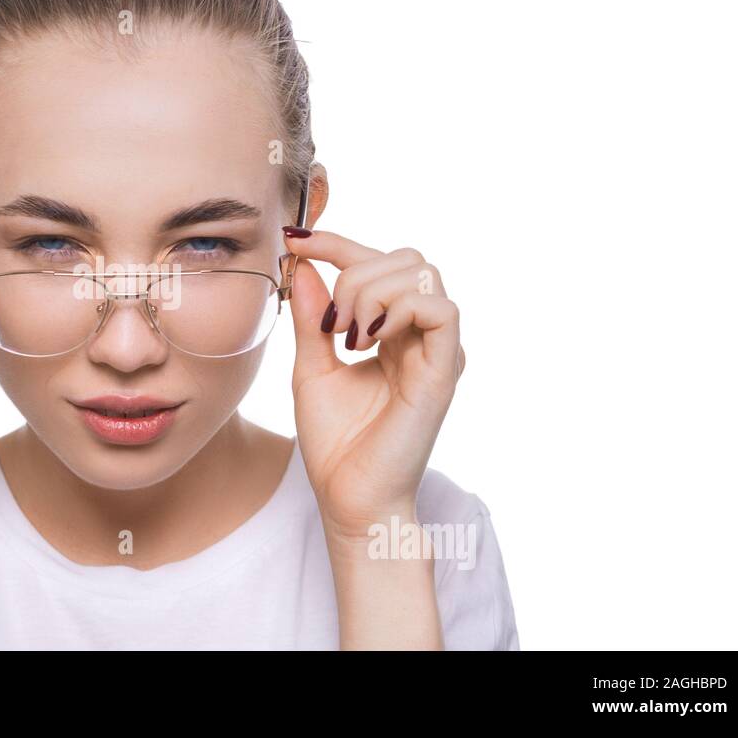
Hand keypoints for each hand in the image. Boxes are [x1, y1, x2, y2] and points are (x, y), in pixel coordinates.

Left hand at [282, 228, 465, 542]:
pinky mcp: (444, 370)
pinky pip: (441, 309)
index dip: (336, 243)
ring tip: (347, 336)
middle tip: (329, 323)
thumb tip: (301, 263)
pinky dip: (398, 309)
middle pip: (405, 256)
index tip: (294, 240)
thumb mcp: (311, 366)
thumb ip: (310, 316)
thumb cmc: (336, 442)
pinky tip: (367, 341)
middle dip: (355, 270)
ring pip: (421, 272)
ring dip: (370, 291)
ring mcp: (436, 350)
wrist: (349, 497)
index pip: (376, 262)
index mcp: (393, 330)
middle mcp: (421, 334)